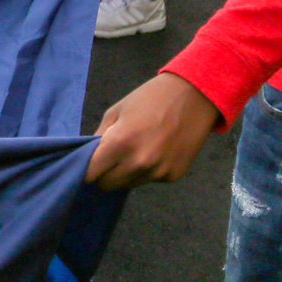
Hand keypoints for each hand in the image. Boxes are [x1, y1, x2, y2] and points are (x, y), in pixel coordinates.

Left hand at [85, 73, 220, 189]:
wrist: (194, 96)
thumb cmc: (150, 98)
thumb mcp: (117, 111)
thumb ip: (99, 137)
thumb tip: (89, 157)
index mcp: (119, 144)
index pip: (91, 174)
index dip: (87, 169)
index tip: (90, 163)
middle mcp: (139, 163)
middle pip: (108, 185)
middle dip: (105, 173)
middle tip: (111, 157)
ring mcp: (158, 172)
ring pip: (129, 184)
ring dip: (126, 172)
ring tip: (138, 148)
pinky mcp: (173, 175)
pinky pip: (150, 179)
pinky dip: (148, 170)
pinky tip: (157, 150)